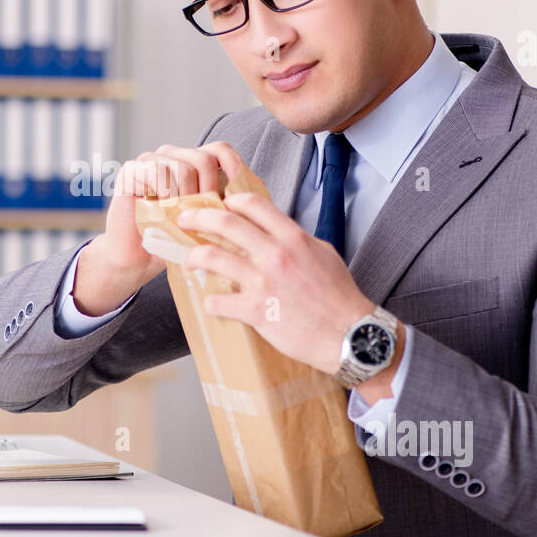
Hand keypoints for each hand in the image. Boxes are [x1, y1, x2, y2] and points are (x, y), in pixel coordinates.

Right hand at [71, 141, 246, 316]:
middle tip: (201, 218)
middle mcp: (173, 156)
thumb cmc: (174, 242)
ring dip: (185, 200)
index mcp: (192, 163)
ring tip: (179, 219)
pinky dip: (164, 196)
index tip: (235, 198)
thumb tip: (256, 192)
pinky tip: (161, 211)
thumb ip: (227, 204)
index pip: (220, 150)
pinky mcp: (132, 169)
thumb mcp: (207, 222)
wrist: (138, 258)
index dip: (233, 167)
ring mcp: (151, 160)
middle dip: (208, 193)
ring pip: (184, 169)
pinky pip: (158, 173)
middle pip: (204, 159)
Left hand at [175, 191, 379, 377]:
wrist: (350, 334)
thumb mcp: (323, 254)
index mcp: (292, 238)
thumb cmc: (339, 298)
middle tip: (186, 219)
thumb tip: (278, 233)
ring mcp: (263, 282)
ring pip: (213, 257)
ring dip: (194, 257)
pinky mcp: (256, 311)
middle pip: (225, 223)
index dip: (230, 202)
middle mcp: (275, 254)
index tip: (220, 206)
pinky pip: (219, 302)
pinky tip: (211, 304)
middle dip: (198, 217)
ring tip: (189, 260)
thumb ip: (297, 240)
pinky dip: (211, 302)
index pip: (252, 204)